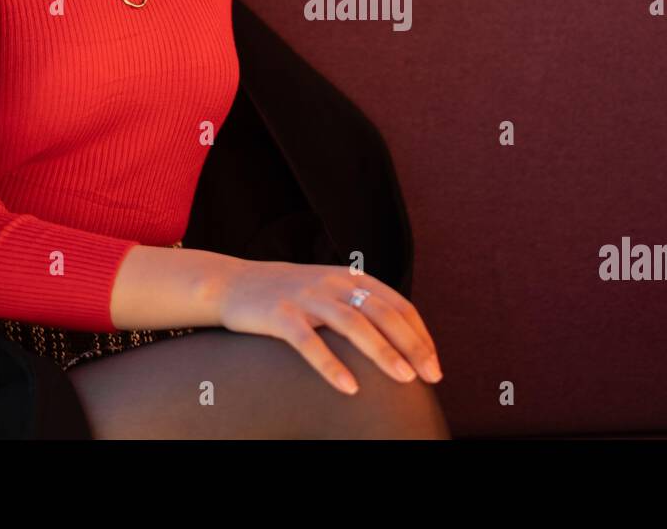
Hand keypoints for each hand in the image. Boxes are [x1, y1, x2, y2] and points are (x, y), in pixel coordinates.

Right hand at [216, 259, 442, 394]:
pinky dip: (331, 364)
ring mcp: (306, 298)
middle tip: (432, 376)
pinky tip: (349, 387)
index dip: (420, 333)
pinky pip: (309, 342)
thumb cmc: (289, 296)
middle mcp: (333, 284)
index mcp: (350, 278)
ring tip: (403, 378)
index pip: (398, 304)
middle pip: (383, 313)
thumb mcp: (328, 292)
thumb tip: (399, 342)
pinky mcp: (280, 315)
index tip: (434, 364)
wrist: (233, 284)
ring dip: (382, 351)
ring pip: (353, 323)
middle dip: (412, 345)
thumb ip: (359, 307)